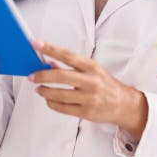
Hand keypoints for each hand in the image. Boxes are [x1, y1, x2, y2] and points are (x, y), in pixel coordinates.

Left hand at [28, 41, 148, 139]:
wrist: (124, 104)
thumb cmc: (106, 85)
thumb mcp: (92, 71)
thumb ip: (72, 67)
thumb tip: (49, 63)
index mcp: (91, 66)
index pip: (67, 55)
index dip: (50, 49)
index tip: (36, 44)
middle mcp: (91, 81)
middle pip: (61, 76)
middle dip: (42, 75)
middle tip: (31, 76)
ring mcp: (89, 98)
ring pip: (59, 94)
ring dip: (44, 91)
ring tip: (38, 89)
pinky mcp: (86, 112)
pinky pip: (63, 108)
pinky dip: (52, 103)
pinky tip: (48, 99)